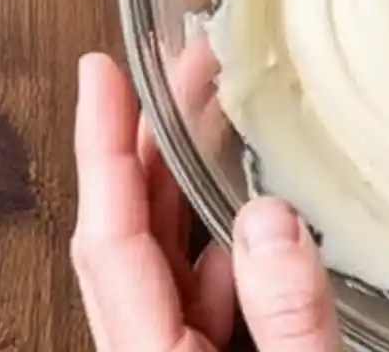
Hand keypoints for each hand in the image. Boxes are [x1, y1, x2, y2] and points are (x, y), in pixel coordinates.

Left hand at [70, 53, 341, 350]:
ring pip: (165, 257)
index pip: (111, 236)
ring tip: (217, 118)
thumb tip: (271, 220)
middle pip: (129, 232)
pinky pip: (203, 289)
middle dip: (149, 141)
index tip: (102, 74)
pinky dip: (222, 238)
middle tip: (179, 73)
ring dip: (185, 183)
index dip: (103, 146)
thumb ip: (286, 314)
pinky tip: (256, 209)